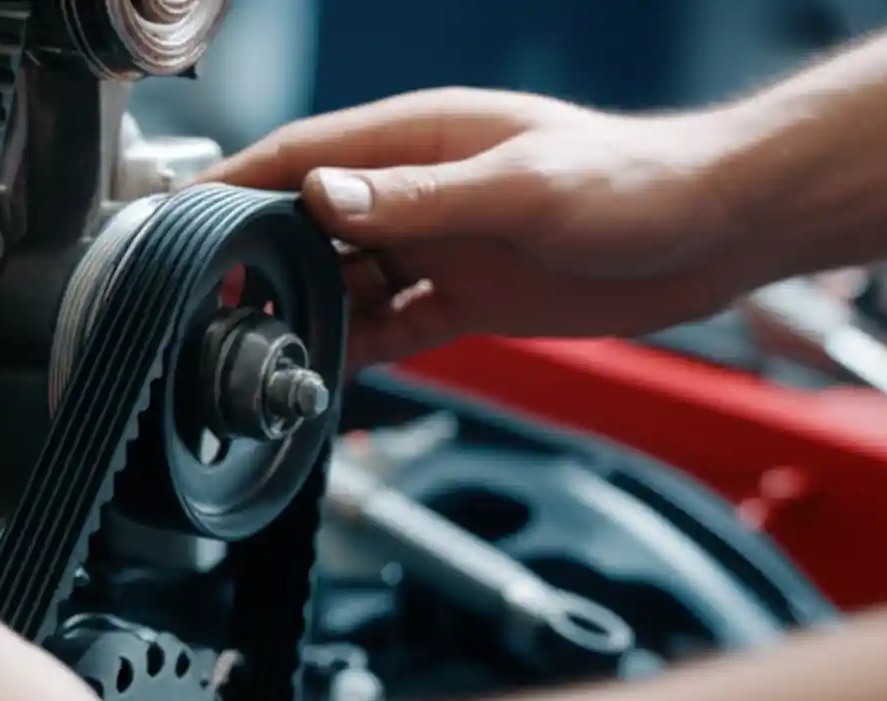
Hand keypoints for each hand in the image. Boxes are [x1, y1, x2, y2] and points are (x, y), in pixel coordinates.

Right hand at [197, 88, 771, 368]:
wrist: (708, 234)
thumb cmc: (630, 183)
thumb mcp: (520, 188)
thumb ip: (417, 197)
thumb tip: (319, 195)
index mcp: (417, 142)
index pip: (301, 157)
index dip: (235, 186)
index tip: (179, 219)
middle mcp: (415, 194)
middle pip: (307, 225)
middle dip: (257, 261)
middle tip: (209, 305)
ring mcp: (435, 248)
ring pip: (343, 283)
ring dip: (304, 312)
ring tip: (260, 350)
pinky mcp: (461, 298)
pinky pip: (389, 326)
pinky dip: (356, 348)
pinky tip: (328, 372)